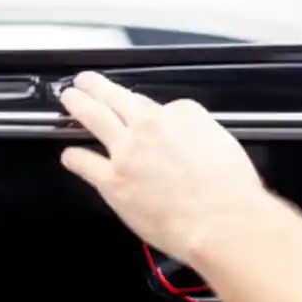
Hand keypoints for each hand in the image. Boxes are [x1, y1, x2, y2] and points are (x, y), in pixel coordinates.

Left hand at [58, 71, 267, 264]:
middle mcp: (149, 127)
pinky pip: (83, 161)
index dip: (145, 108)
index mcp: (181, 115)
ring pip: (94, 117)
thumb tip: (187, 139)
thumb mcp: (223, 143)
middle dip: (97, 86)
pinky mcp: (113, 180)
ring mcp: (127, 152)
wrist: (221, 220)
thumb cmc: (230, 190)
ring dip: (79, 104)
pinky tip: (70, 155)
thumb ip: (198, 134)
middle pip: (116, 96)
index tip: (139, 111)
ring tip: (71, 99)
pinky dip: (74, 156)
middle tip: (85, 81)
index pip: (155, 102)